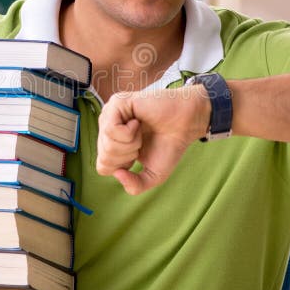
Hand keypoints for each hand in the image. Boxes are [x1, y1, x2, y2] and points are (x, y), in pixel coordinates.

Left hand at [96, 85, 210, 194]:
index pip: (103, 167)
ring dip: (131, 144)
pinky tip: (138, 122)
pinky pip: (111, 130)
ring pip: (107, 144)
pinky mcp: (117, 102)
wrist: (186, 123)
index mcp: (111, 143)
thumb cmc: (169, 145)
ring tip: (141, 131)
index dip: (124, 167)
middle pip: (105, 157)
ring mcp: (110, 114)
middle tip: (142, 141)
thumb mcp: (151, 176)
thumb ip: (134, 186)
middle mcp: (106, 128)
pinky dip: (130, 133)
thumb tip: (117, 174)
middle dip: (129, 156)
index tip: (139, 154)